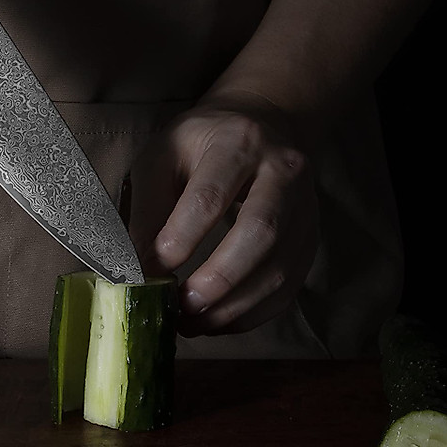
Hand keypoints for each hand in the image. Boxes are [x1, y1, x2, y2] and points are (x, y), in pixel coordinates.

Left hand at [128, 91, 318, 336]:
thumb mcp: (164, 155)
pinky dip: (254, 312)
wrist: (263, 123)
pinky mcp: (310, 237)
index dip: (181, 238)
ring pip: (280, 267)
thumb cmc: (201, 142)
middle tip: (182, 306)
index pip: (210, 196)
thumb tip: (136, 266)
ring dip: (235, 306)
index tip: (152, 271)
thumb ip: (149, 207)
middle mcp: (280, 172)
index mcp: (236, 143)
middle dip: (219, 278)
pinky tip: (220, 321)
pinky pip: (289, 286)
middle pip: (261, 232)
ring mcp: (304, 207)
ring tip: (193, 323)